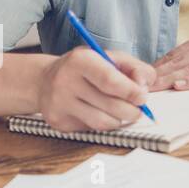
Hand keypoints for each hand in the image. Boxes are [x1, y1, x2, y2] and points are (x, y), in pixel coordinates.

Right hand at [37, 47, 154, 131]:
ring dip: (118, 120)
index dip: (131, 92)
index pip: (110, 81)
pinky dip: (101, 123)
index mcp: (80, 60)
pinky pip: (91, 129)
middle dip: (132, 111)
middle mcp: (66, 81)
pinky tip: (97, 112)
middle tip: (137, 109)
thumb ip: (133, 67)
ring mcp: (60, 104)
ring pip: (103, 123)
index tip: (142, 97)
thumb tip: (144, 87)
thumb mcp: (108, 57)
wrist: (43, 81)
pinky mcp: (58, 122)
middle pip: (110, 105)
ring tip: (120, 112)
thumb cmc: (83, 68)